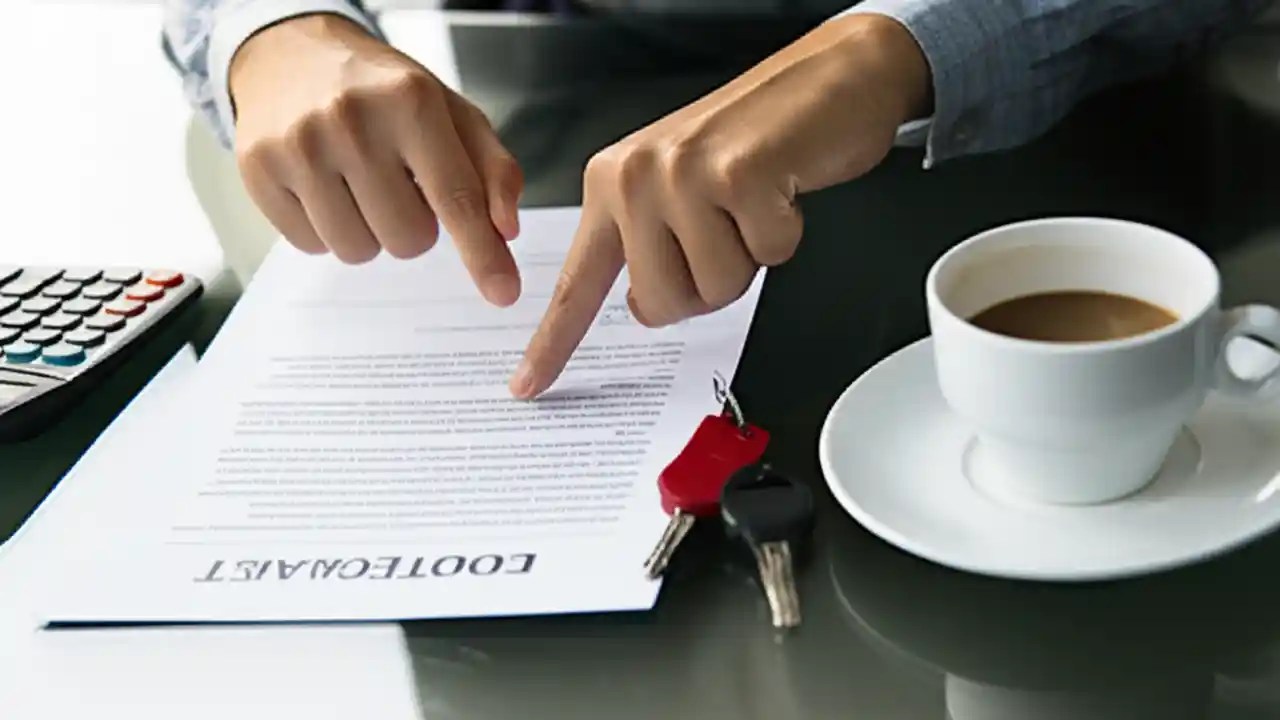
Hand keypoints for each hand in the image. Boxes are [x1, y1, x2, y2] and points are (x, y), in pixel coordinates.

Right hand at [230, 14, 522, 305]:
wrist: (291, 54)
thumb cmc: (385, 93)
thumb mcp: (451, 114)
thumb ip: (491, 170)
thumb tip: (505, 231)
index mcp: (410, 101)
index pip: (456, 197)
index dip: (483, 253)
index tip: (504, 293)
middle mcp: (351, 120)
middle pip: (408, 240)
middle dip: (414, 225)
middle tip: (398, 184)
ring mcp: (299, 146)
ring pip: (358, 251)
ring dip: (369, 231)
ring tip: (359, 182)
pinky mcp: (258, 170)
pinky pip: (311, 246)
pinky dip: (326, 228)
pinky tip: (323, 185)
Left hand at [510, 14, 930, 396]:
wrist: (825, 80)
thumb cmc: (754, 141)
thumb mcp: (678, 189)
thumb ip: (648, 247)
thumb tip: (641, 306)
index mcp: (611, 185)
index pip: (577, 282)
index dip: (553, 342)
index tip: (527, 386)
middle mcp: (635, 178)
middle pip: (661, 306)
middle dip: (706, 285)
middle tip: (725, 229)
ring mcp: (682, 175)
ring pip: (715, 290)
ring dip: (748, 258)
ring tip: (752, 204)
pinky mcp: (737, 176)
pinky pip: (766, 258)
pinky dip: (784, 234)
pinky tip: (780, 190)